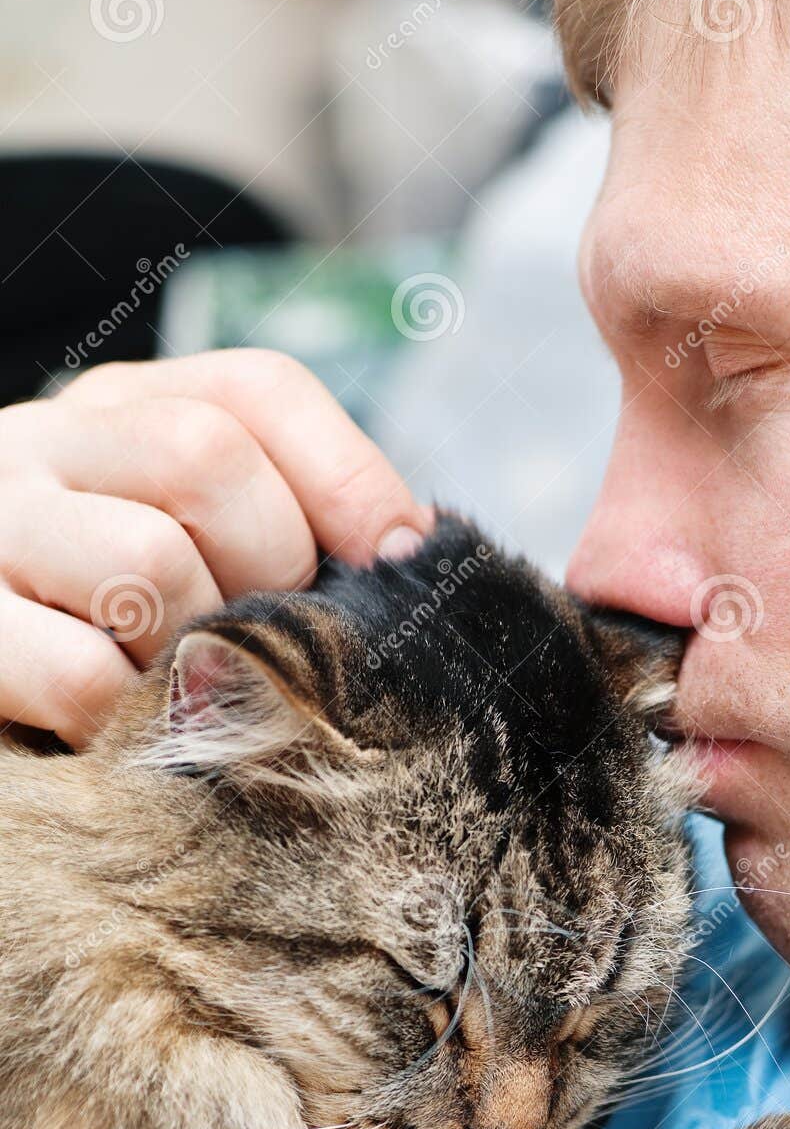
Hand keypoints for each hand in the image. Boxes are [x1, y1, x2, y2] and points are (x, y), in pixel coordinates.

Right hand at [0, 351, 428, 747]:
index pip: (258, 391)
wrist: (1, 691)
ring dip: (200, 651)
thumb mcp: (189, 553)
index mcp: (118, 412)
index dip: (349, 475)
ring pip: (149, 558)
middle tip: (265, 648)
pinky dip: (129, 720)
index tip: (398, 560)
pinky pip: (82, 671)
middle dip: (273, 570)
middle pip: (207, 455)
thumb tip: (409, 554)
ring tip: (186, 696)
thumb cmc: (102, 638)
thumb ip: (280, 534)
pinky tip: (122, 736)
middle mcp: (44, 443)